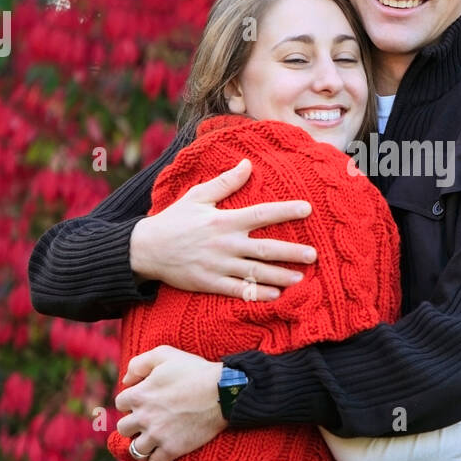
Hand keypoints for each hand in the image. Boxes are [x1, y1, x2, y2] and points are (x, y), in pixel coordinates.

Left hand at [114, 345, 226, 460]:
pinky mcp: (172, 449)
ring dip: (141, 445)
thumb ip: (139, 363)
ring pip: (135, 449)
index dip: (131, 401)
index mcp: (140, 394)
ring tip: (149, 442)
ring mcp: (157, 435)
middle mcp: (144, 417)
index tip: (142, 402)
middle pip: (123, 428)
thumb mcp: (165, 354)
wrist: (223, 392)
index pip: (120, 403)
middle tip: (145, 422)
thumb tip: (126, 380)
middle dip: (132, 425)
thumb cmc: (195, 370)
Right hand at [129, 158, 317, 299]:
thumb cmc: (174, 219)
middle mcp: (225, 244)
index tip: (307, 209)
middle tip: (313, 254)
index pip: (261, 214)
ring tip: (301, 278)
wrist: (146, 249)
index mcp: (224, 221)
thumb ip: (225, 182)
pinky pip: (239, 290)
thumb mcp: (197, 196)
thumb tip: (248, 164)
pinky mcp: (210, 283)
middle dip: (291, 252)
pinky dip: (258, 294)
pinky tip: (276, 295)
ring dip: (280, 276)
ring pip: (256, 273)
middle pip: (265, 249)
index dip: (285, 211)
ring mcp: (218, 266)